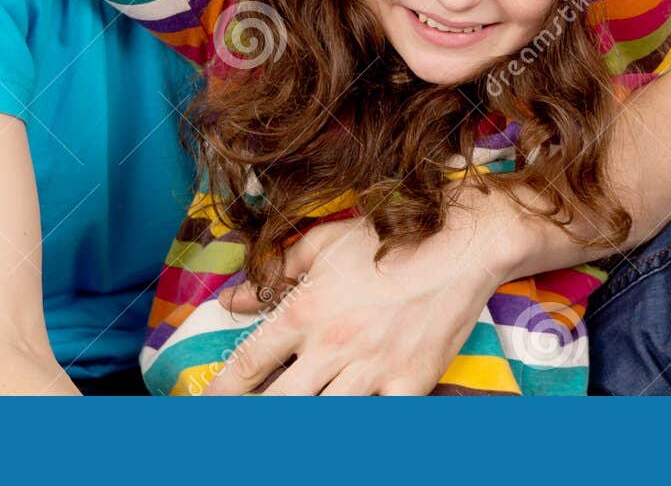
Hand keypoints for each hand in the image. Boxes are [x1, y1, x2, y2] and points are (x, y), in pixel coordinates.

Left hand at [203, 196, 521, 395]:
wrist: (462, 244)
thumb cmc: (391, 239)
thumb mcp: (325, 243)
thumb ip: (275, 272)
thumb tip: (231, 300)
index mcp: (305, 309)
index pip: (248, 363)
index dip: (220, 392)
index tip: (207, 406)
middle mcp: (332, 345)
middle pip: (276, 404)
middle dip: (253, 418)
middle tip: (240, 426)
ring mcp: (372, 370)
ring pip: (321, 419)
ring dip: (302, 425)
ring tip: (287, 430)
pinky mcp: (409, 386)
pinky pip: (377, 423)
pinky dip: (362, 426)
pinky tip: (351, 422)